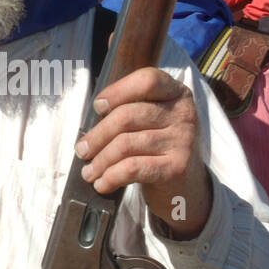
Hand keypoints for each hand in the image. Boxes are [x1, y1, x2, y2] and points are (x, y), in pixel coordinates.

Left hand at [74, 67, 211, 237]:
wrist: (186, 187)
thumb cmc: (159, 149)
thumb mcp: (153, 121)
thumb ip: (129, 111)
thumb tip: (90, 123)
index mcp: (176, 93)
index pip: (147, 80)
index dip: (118, 91)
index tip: (98, 107)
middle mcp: (183, 114)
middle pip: (128, 116)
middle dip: (97, 135)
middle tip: (82, 150)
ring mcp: (182, 140)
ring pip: (126, 144)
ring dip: (100, 161)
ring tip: (89, 172)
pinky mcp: (176, 167)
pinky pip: (132, 168)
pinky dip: (111, 176)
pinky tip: (103, 183)